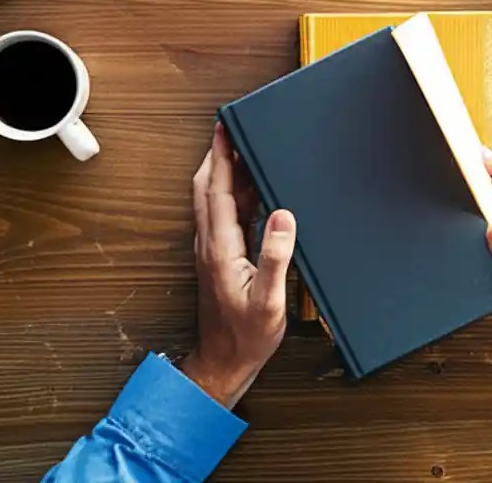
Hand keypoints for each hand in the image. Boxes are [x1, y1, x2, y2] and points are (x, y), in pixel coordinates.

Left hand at [180, 123, 296, 408]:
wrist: (225, 363)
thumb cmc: (245, 337)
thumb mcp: (269, 299)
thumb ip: (276, 256)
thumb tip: (283, 215)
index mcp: (221, 249)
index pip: (216, 191)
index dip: (220, 157)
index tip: (224, 128)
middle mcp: (212, 245)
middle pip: (209, 188)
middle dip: (219, 155)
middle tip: (233, 129)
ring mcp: (214, 251)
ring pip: (215, 200)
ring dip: (227, 174)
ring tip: (247, 151)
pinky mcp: (221, 259)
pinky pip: (226, 216)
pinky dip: (237, 195)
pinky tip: (255, 192)